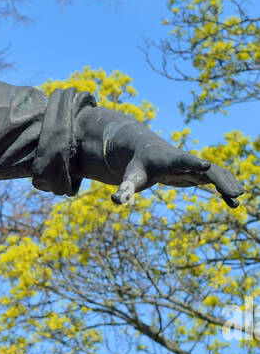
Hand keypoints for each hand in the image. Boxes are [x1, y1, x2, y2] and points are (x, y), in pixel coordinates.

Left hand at [110, 134, 244, 208]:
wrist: (146, 150)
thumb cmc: (137, 166)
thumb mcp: (130, 178)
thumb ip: (125, 189)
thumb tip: (116, 200)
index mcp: (169, 160)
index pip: (183, 160)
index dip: (194, 162)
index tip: (206, 166)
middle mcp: (186, 160)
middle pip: (207, 170)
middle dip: (221, 181)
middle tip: (235, 195)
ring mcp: (194, 166)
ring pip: (216, 174)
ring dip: (228, 186)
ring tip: (237, 201)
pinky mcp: (197, 172)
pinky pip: (215, 180)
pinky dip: (224, 189)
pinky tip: (233, 203)